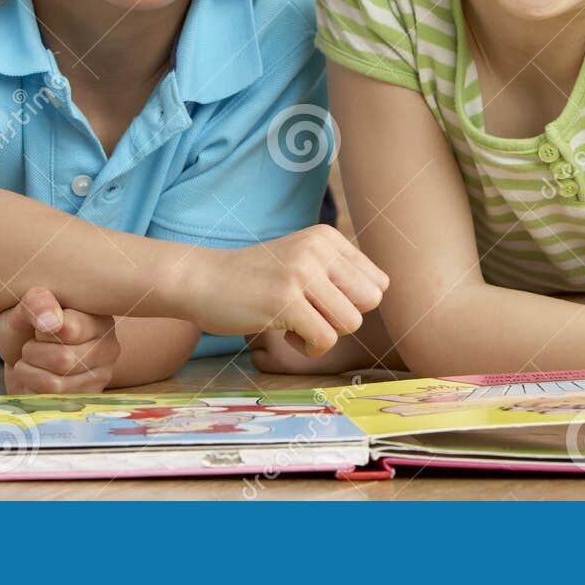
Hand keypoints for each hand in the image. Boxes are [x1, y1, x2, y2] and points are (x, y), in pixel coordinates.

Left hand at [0, 286, 120, 392]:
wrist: (21, 353)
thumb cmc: (28, 325)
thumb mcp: (25, 307)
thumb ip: (37, 302)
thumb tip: (51, 322)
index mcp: (100, 318)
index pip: (69, 330)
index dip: (42, 330)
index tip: (38, 326)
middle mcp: (108, 348)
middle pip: (62, 359)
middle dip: (32, 353)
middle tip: (30, 345)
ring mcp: (100, 378)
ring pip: (54, 384)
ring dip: (29, 372)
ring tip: (31, 361)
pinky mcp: (85, 400)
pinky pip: (49, 402)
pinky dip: (31, 389)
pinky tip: (35, 378)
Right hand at [182, 226, 388, 356]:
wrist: (202, 279)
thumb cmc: (256, 277)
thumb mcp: (301, 259)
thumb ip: (336, 270)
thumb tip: (382, 291)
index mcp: (327, 237)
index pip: (378, 282)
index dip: (353, 303)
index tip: (322, 302)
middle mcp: (319, 249)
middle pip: (370, 302)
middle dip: (344, 319)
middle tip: (311, 315)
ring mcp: (301, 273)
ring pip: (350, 323)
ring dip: (323, 334)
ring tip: (295, 322)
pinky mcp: (284, 300)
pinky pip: (323, 340)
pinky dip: (307, 348)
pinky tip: (283, 332)